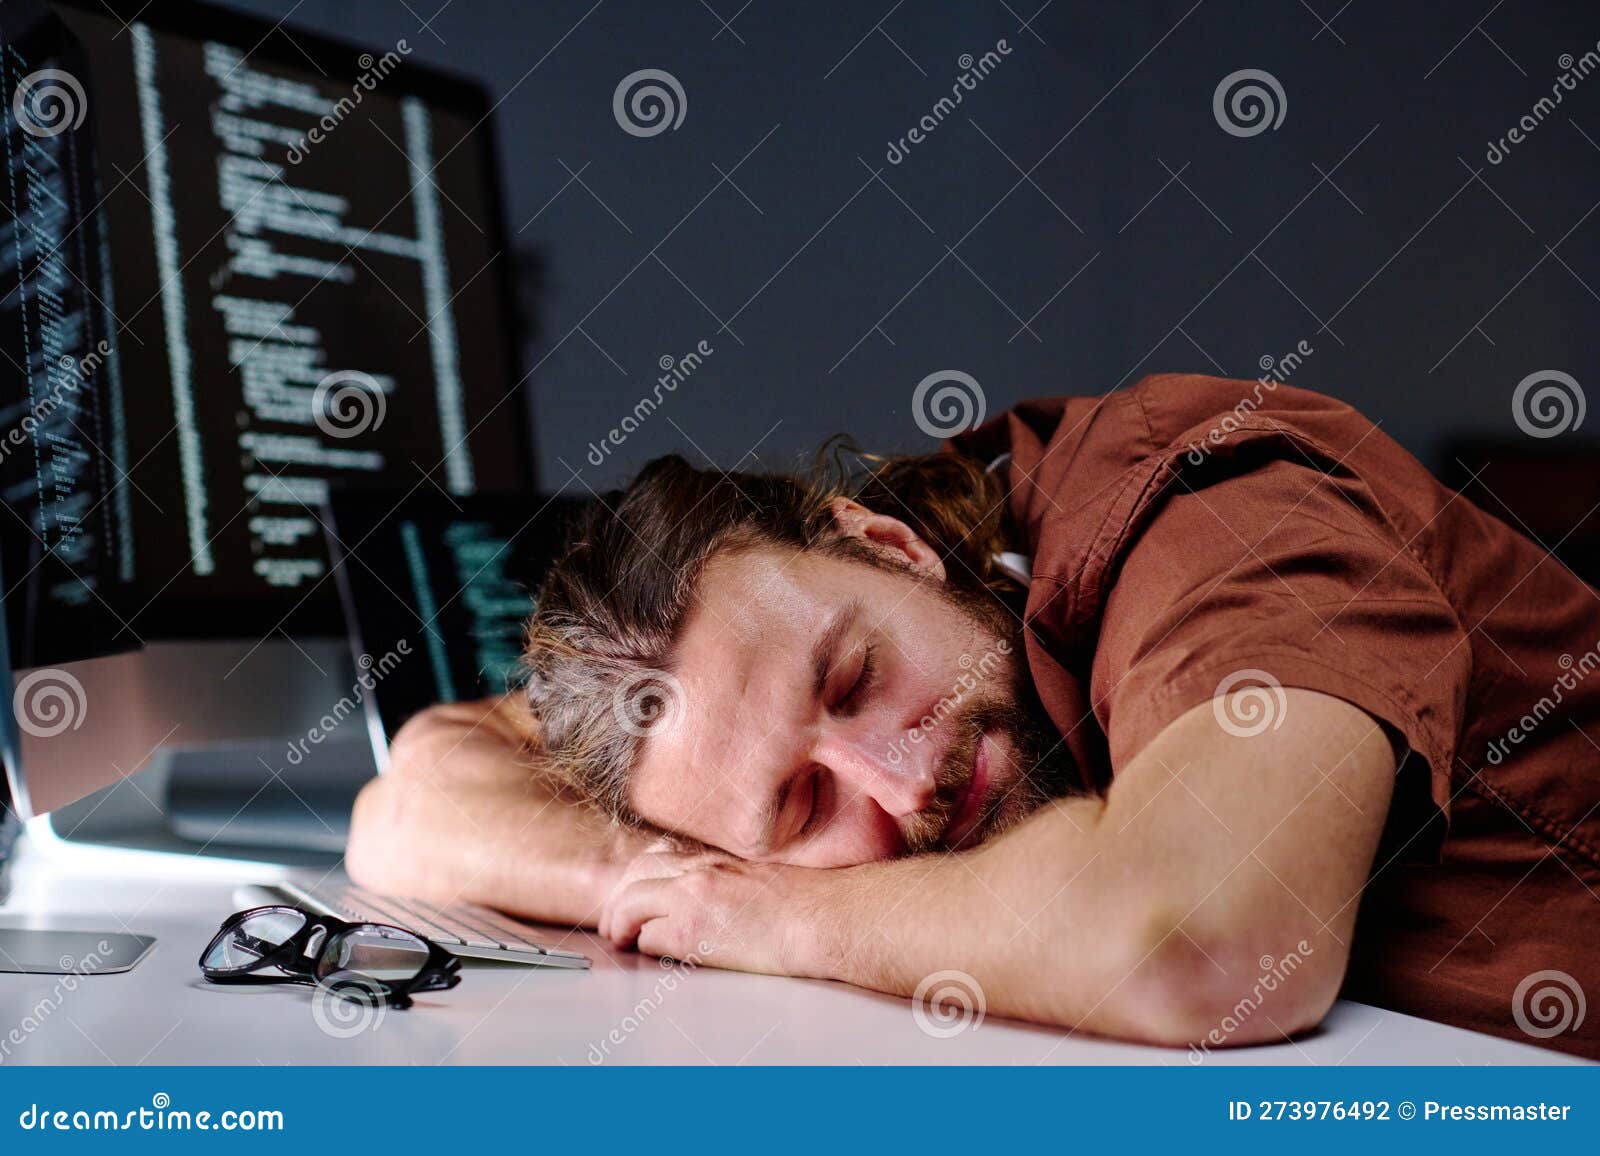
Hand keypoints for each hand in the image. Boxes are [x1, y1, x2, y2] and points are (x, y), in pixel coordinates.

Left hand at [597, 847, 848, 978]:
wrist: (827, 918)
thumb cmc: (810, 905)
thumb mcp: (760, 879)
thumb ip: (729, 882)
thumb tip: (715, 904)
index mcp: (717, 858)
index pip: (658, 856)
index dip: (641, 880)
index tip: (639, 899)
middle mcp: (698, 871)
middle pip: (633, 875)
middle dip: (619, 901)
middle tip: (617, 924)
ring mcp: (692, 898)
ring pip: (628, 903)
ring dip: (620, 924)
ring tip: (622, 939)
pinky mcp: (693, 932)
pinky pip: (648, 939)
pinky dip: (646, 948)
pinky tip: (656, 956)